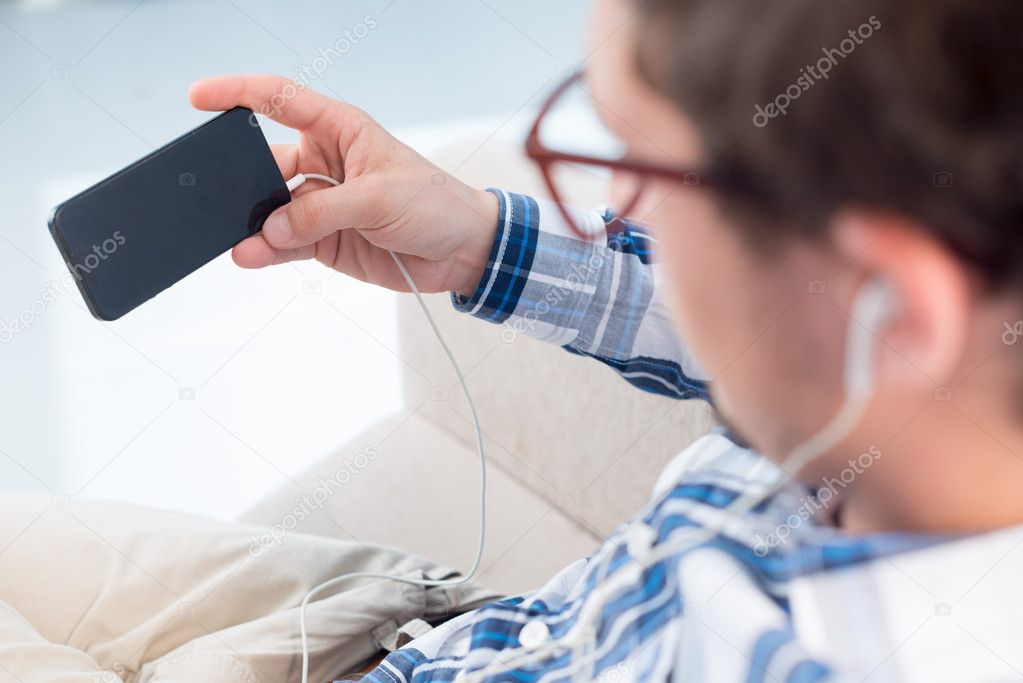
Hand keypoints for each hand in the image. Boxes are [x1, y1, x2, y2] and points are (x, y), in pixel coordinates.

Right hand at [188, 75, 498, 296]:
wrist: (463, 250)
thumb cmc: (435, 203)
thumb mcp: (380, 198)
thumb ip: (322, 212)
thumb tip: (270, 228)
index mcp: (339, 129)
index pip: (280, 100)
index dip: (238, 93)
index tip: (198, 98)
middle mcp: (325, 161)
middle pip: (266, 163)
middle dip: (240, 180)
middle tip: (217, 196)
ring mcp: (321, 202)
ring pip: (271, 209)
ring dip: (254, 224)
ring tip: (239, 241)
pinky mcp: (324, 239)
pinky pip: (285, 242)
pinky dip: (267, 250)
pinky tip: (252, 255)